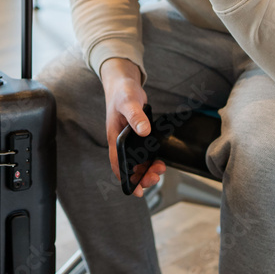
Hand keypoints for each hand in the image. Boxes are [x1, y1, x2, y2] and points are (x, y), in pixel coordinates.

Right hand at [100, 57, 165, 197]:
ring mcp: (129, 140)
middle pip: (129, 167)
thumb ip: (136, 116)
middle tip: (155, 178)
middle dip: (141, 177)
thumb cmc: (122, 92)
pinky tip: (159, 162)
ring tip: (160, 170)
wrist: (123, 83)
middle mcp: (120, 142)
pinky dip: (150, 160)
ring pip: (137, 162)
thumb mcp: (128, 102)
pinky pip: (143, 154)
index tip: (136, 190)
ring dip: (147, 170)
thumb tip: (144, 131)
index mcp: (115, 137)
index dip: (126, 179)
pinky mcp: (137, 136)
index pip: (117, 163)